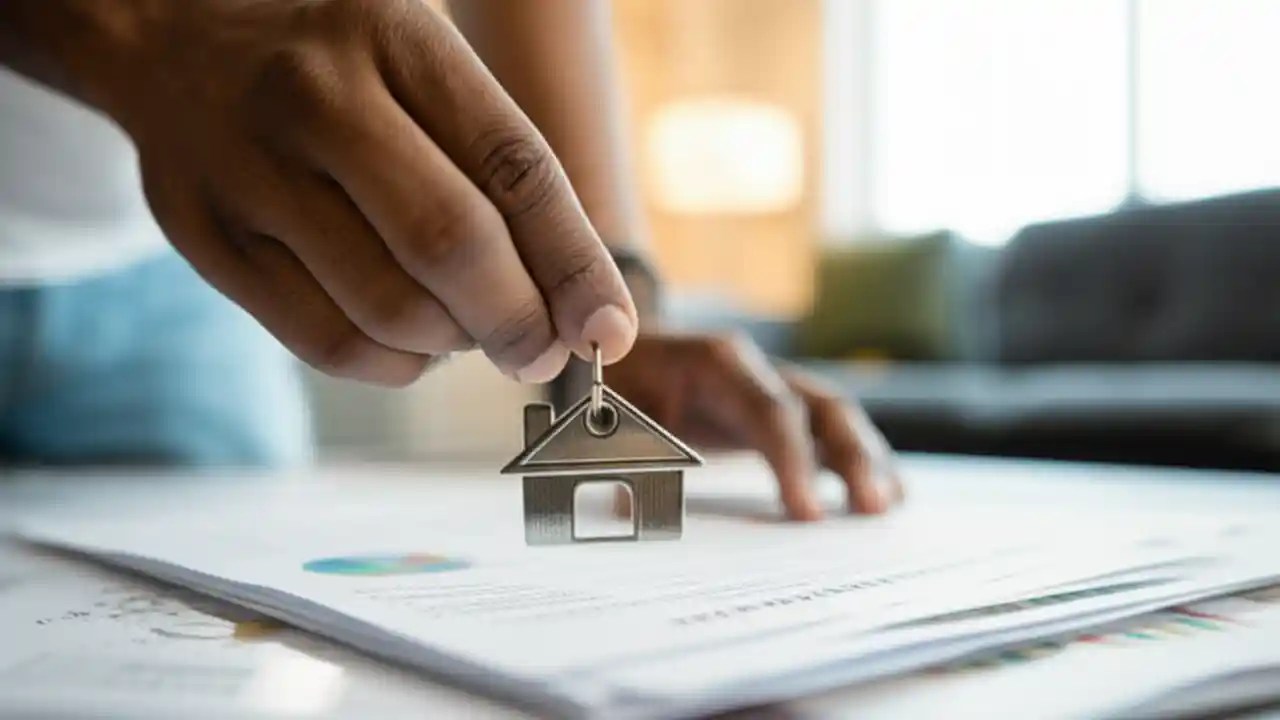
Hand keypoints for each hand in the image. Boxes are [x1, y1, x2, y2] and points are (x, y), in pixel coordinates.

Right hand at [91, 0, 636, 384]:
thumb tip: (580, 308)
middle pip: (450, 245)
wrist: (172, 39)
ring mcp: (251, 172)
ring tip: (467, 325)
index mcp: (395, 39)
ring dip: (455, 344)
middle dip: (519, 322)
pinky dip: (393, 365)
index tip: (608, 330)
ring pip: (389, 310)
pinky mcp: (206, 240)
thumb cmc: (338, 67)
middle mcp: (317, 99)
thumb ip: (502, 169)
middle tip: (542, 352)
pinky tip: (410, 339)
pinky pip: (325, 344)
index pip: (515, 168)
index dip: (576, 266)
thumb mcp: (426, 67)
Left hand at [606, 334, 904, 519]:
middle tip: (870, 509)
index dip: (793, 458)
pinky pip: (827, 431)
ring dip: (866, 459)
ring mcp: (773, 386)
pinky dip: (858, 460)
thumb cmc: (614, 383)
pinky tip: (887, 494)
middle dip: (850, 457)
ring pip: (833, 416)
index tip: (808, 510)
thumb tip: (633, 508)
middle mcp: (756, 369)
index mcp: (715, 362)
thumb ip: (627, 450)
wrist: (620, 347)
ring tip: (888, 507)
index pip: (769, 409)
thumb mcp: (607, 411)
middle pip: (818, 406)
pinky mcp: (779, 410)